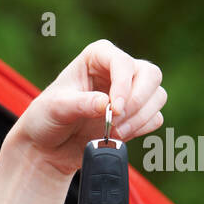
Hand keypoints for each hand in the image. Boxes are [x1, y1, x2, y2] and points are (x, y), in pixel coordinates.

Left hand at [5, 38, 165, 182]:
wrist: (47, 147)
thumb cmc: (46, 118)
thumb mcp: (55, 108)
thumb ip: (80, 104)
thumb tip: (107, 105)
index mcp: (97, 56)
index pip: (123, 62)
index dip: (124, 85)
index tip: (115, 109)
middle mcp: (118, 70)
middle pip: (150, 75)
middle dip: (138, 101)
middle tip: (116, 121)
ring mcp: (130, 91)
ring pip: (157, 96)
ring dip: (140, 117)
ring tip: (112, 133)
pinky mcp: (136, 114)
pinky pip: (155, 118)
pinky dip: (141, 128)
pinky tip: (118, 136)